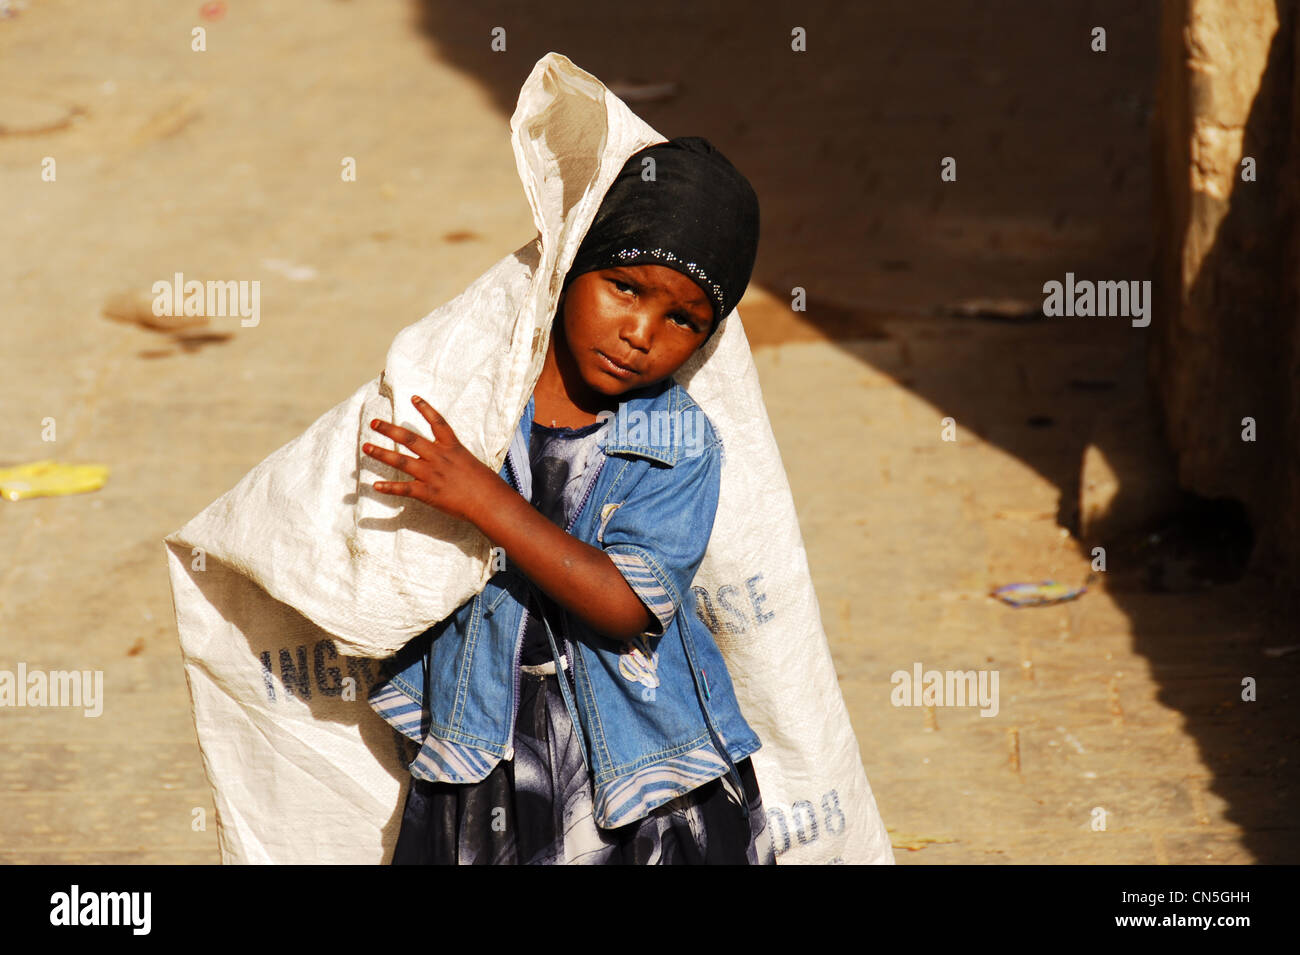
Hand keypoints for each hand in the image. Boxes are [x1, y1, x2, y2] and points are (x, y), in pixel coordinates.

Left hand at [363, 396, 500, 524]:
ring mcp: (431, 474)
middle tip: (374, 423)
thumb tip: (452, 463)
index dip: (425, 409)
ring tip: (366, 447)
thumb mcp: (472, 464)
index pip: (437, 422)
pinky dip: (389, 487)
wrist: (489, 501)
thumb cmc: (487, 485)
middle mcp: (439, 457)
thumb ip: (458, 461)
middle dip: (389, 429)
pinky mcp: (428, 493)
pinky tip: (375, 485)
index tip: (414, 397)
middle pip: (409, 438)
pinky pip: (404, 488)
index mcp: (452, 447)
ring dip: (381, 453)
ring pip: (401, 460)